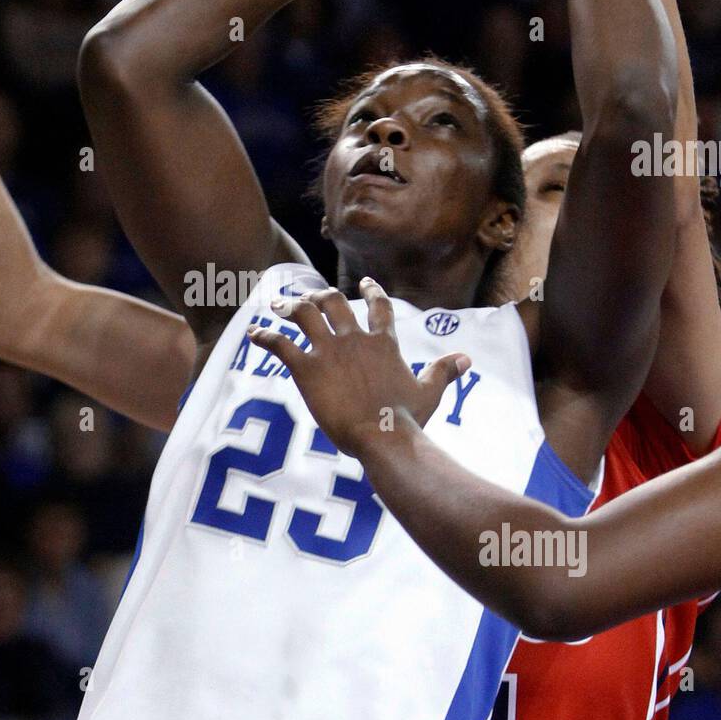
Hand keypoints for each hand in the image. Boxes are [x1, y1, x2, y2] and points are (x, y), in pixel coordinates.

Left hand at [248, 277, 469, 460]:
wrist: (383, 435)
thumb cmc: (407, 418)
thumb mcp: (430, 391)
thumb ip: (444, 370)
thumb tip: (467, 358)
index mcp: (383, 343)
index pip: (379, 307)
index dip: (372, 292)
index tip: (366, 284)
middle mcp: (355, 339)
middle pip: (334, 302)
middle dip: (319, 296)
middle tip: (307, 297)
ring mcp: (331, 351)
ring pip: (305, 314)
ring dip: (289, 306)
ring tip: (277, 306)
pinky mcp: (308, 368)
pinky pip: (281, 344)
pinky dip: (265, 336)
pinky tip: (253, 334)